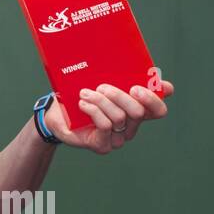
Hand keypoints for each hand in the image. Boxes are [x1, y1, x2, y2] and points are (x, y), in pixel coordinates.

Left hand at [46, 80, 173, 154]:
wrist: (55, 115)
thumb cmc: (80, 97)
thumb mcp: (99, 84)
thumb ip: (119, 78)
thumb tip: (139, 68)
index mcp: (135, 111)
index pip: (158, 110)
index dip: (153, 99)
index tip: (137, 86)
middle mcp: (130, 127)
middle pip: (139, 112)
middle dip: (120, 96)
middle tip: (102, 86)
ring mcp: (117, 138)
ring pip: (120, 117)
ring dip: (101, 101)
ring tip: (85, 92)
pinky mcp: (102, 145)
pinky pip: (105, 125)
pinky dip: (93, 111)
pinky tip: (82, 104)